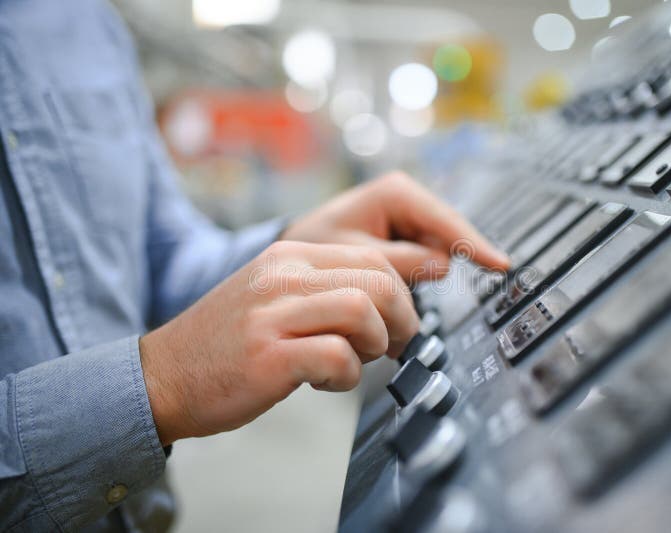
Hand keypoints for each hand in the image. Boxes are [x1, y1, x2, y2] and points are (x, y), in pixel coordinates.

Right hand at [140, 241, 417, 444]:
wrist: (161, 376)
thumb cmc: (226, 345)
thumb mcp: (274, 295)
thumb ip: (324, 289)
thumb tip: (388, 302)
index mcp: (289, 257)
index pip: (372, 257)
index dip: (401, 294)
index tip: (399, 323)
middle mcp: (282, 276)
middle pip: (378, 281)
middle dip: (402, 319)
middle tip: (393, 347)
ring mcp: (272, 314)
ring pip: (363, 310)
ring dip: (376, 344)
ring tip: (356, 362)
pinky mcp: (267, 356)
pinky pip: (336, 356)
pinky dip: (346, 375)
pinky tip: (325, 382)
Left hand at [281, 172, 509, 282]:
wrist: (299, 251)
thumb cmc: (317, 245)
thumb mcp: (354, 254)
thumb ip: (399, 261)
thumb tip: (442, 264)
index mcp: (395, 193)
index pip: (446, 221)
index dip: (474, 244)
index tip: (500, 265)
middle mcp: (409, 200)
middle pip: (447, 237)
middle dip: (440, 261)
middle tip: (415, 279)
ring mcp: (411, 217)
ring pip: (439, 250)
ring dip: (424, 270)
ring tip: (389, 275)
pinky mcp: (410, 234)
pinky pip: (427, 257)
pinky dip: (417, 272)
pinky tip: (395, 276)